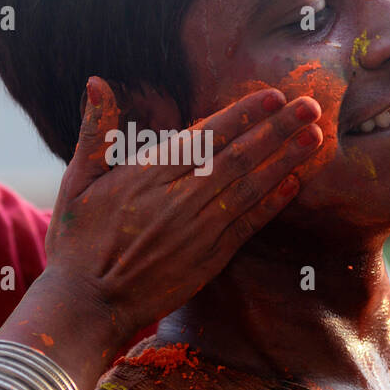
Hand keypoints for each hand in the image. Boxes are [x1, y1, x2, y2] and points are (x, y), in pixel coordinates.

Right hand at [40, 76, 322, 342]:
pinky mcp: (208, 260)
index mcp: (147, 175)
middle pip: (237, 157)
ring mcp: (197, 231)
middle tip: (310, 107)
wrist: (87, 306)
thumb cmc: (77, 243)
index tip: (272, 96)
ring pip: (248, 188)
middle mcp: (178, 200)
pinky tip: (293, 184)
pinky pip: (247, 226)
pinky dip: (271, 204)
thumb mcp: (76, 182)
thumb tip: (95, 83)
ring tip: (313, 137)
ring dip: (284, 161)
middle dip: (276, 129)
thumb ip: (95, 132)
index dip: (242, 114)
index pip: (205, 136)